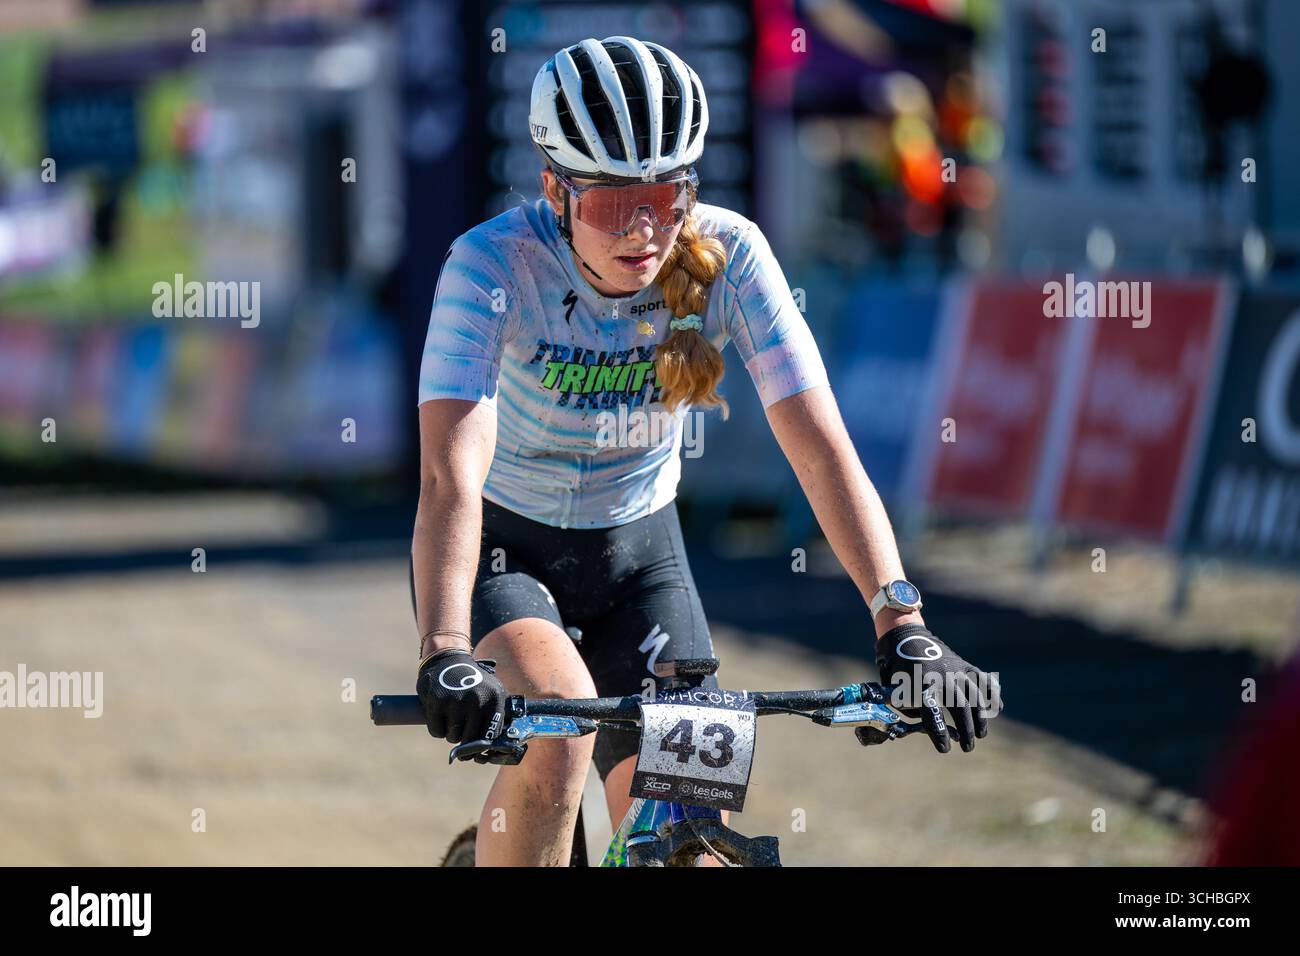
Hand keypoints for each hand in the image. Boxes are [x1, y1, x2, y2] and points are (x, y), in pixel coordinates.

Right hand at [416, 649, 508, 744]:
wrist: (448, 660)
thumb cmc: (473, 681)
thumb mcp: (493, 691)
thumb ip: (498, 714)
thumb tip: (502, 744)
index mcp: (494, 699)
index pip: (491, 736)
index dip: (482, 745)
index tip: (477, 747)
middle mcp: (477, 700)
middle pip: (470, 740)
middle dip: (465, 741)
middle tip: (462, 732)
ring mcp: (456, 701)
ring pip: (453, 738)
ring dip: (451, 733)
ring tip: (452, 717)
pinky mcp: (436, 702)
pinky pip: (437, 732)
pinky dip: (437, 728)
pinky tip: (440, 715)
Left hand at [873, 623, 1000, 753]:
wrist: (905, 640)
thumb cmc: (898, 674)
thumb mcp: (894, 695)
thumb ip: (910, 713)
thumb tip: (928, 732)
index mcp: (920, 685)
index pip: (933, 714)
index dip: (939, 734)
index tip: (945, 749)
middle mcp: (941, 677)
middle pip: (960, 706)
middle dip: (967, 730)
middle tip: (967, 747)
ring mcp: (956, 669)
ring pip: (976, 695)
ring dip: (981, 717)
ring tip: (981, 734)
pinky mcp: (965, 665)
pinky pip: (984, 680)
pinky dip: (992, 694)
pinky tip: (994, 708)